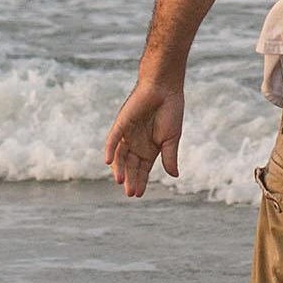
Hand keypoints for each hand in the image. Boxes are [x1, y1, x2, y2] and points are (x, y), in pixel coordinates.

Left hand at [103, 81, 182, 196]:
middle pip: (131, 166)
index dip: (141, 181)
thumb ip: (170, 156)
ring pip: (119, 156)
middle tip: (130, 193)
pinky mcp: (121, 124)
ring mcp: (127, 135)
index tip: (139, 194)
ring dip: (120, 169)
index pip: (143, 169)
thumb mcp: (172, 138)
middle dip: (131, 179)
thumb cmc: (171, 111)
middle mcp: (136, 144)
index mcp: (150, 149)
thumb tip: (174, 176)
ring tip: (122, 182)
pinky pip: (112, 140)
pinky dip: (110, 150)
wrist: (165, 88)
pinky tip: (108, 162)